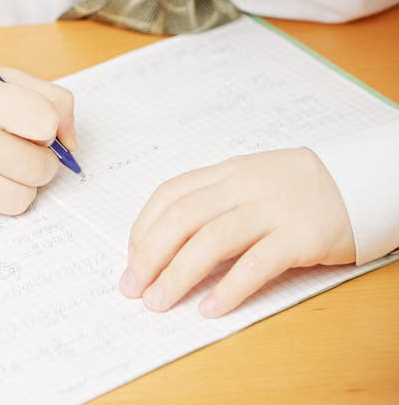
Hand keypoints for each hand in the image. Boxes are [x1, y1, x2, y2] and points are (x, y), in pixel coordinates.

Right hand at [0, 62, 76, 215]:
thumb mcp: (0, 77)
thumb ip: (49, 99)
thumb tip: (73, 145)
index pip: (47, 124)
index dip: (47, 124)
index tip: (31, 121)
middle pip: (41, 167)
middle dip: (40, 157)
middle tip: (19, 144)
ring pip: (24, 198)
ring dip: (22, 182)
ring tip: (4, 162)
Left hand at [120, 148, 354, 316]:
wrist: (352, 182)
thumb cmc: (292, 187)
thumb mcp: (246, 180)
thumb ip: (212, 201)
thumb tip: (165, 241)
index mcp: (225, 173)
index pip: (171, 194)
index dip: (144, 227)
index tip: (131, 258)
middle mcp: (242, 188)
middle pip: (183, 217)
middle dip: (150, 254)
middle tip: (133, 287)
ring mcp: (271, 210)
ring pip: (212, 239)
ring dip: (179, 274)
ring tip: (159, 302)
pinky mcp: (298, 237)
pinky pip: (257, 263)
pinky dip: (229, 287)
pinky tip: (210, 308)